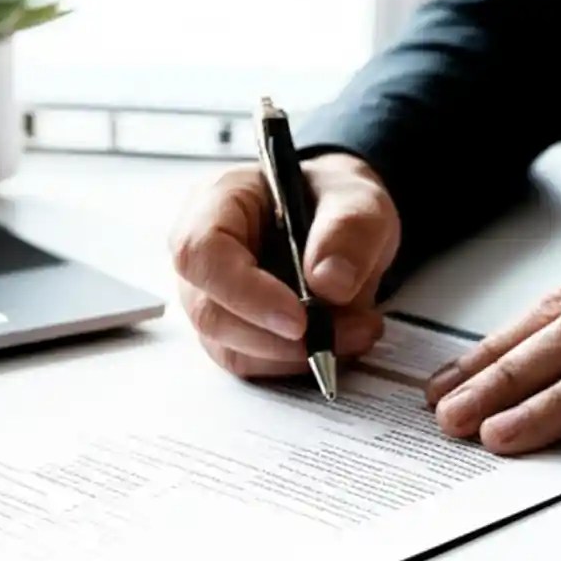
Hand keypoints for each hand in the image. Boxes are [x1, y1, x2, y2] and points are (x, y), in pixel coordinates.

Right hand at [169, 153, 399, 376]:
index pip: (202, 253)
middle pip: (210, 312)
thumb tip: (329, 282)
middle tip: (348, 330)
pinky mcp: (233, 332)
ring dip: (295, 355)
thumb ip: (349, 229)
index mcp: (217, 203)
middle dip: (280, 338)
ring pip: (231, 348)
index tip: (298, 319)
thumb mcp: (358, 197)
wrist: (340, 224)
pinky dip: (297, 362)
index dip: (244, 293)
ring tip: (356, 331)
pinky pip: (253, 363)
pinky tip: (337, 340)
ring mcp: (211, 298)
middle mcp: (202, 255)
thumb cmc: (333, 200)